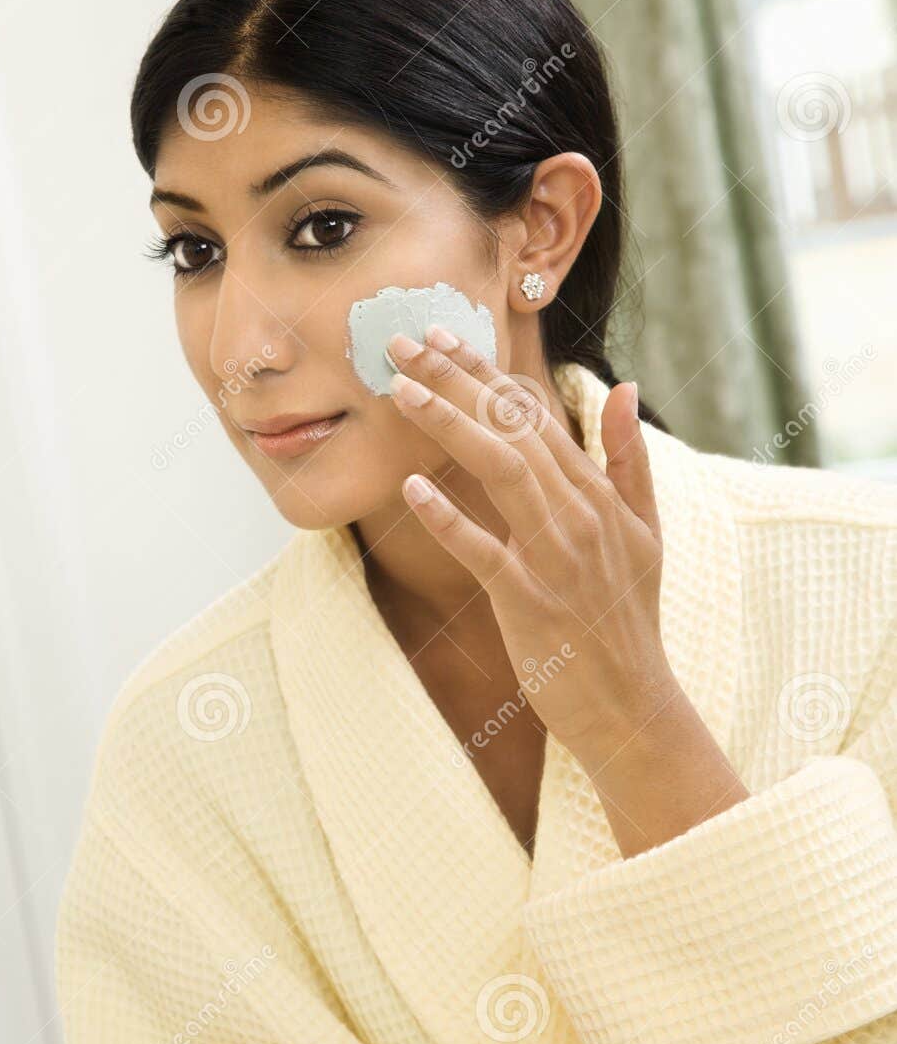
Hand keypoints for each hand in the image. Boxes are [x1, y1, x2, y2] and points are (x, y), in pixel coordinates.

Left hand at [385, 328, 680, 766]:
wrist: (632, 705)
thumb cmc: (627, 620)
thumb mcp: (645, 532)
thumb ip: (629, 458)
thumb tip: (624, 386)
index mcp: (597, 495)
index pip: (534, 416)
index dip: (485, 373)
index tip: (442, 338)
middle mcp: (579, 515)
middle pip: (512, 429)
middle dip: (456, 380)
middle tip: (402, 342)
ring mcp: (556, 558)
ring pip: (500, 472)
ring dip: (448, 426)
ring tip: (399, 391)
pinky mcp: (530, 603)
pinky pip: (484, 553)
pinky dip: (448, 520)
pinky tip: (410, 490)